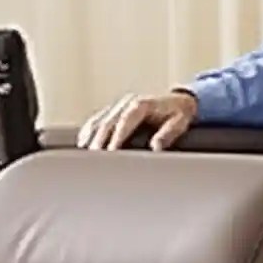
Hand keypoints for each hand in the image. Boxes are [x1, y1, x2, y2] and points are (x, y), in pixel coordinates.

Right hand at [77, 90, 198, 150]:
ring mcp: (119, 105)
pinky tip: (83, 142)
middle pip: (107, 122)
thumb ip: (168, 134)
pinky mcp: (115, 110)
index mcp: (142, 104)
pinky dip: (88, 130)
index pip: (125, 121)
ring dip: (90, 137)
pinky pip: (97, 119)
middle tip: (94, 160)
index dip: (116, 136)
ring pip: (99, 120)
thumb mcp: (179, 123)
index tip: (110, 152)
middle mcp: (127, 103)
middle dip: (99, 141)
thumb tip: (156, 146)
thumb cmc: (178, 114)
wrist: (178, 102)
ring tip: (85, 155)